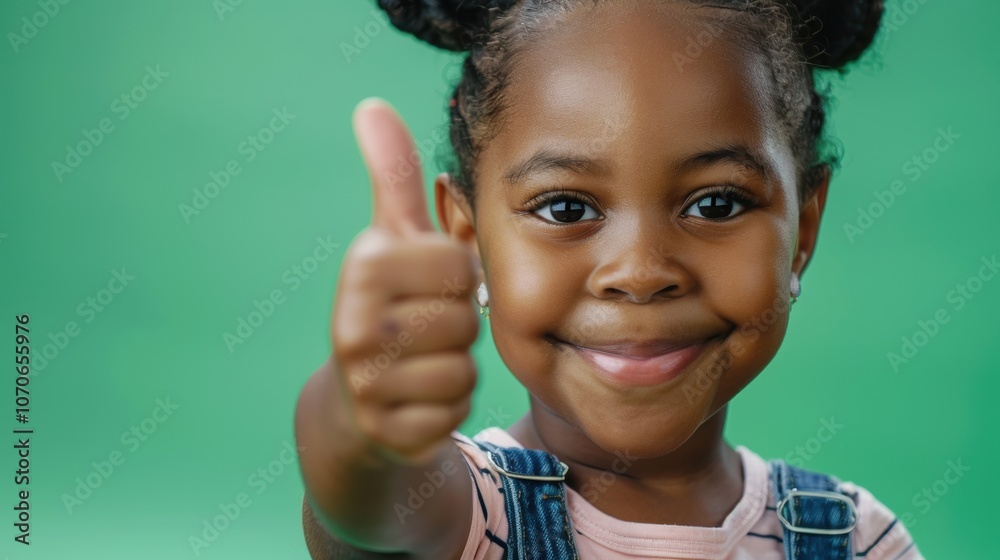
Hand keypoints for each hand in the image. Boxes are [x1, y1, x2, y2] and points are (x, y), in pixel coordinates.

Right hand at [331, 98, 479, 465]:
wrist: (352, 406)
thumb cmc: (387, 310)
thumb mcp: (390, 242)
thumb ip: (393, 177)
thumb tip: (372, 105)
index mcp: (363, 267)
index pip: (459, 265)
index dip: (454, 277)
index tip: (424, 288)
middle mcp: (354, 324)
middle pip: (464, 317)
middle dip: (455, 326)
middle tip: (423, 331)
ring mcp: (367, 384)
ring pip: (464, 368)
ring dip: (453, 368)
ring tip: (419, 365)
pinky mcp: (387, 432)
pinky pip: (455, 410)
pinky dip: (445, 407)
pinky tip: (417, 400)